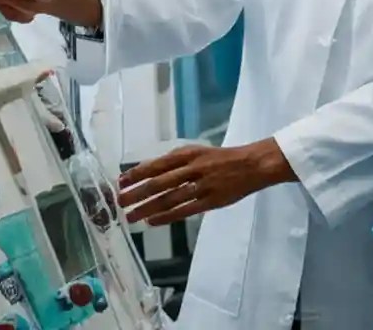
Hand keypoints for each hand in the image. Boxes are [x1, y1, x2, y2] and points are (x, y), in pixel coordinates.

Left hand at [117, 139, 296, 224]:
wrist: (252, 165)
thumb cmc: (222, 158)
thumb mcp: (198, 151)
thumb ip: (176, 160)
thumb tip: (149, 170)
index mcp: (189, 154)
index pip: (157, 165)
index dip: (137, 174)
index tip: (121, 182)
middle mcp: (193, 169)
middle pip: (159, 183)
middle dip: (137, 193)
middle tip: (119, 202)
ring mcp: (202, 186)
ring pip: (169, 199)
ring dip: (148, 208)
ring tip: (131, 216)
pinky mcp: (210, 201)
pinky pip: (185, 210)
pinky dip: (166, 217)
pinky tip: (152, 221)